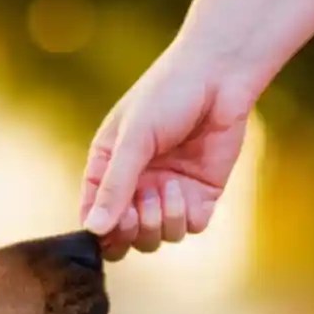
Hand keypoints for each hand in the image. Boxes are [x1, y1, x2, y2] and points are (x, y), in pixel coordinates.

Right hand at [78, 0, 313, 259]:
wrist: (219, 76)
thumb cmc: (166, 95)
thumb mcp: (133, 138)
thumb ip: (115, 185)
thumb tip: (94, 230)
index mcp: (107, 169)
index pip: (94, 216)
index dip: (101, 231)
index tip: (113, 222)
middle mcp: (136, 185)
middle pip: (126, 236)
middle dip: (133, 229)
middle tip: (140, 206)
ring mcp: (168, 192)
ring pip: (158, 237)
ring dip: (160, 221)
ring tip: (168, 187)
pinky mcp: (201, 194)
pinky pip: (189, 227)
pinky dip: (185, 217)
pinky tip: (184, 187)